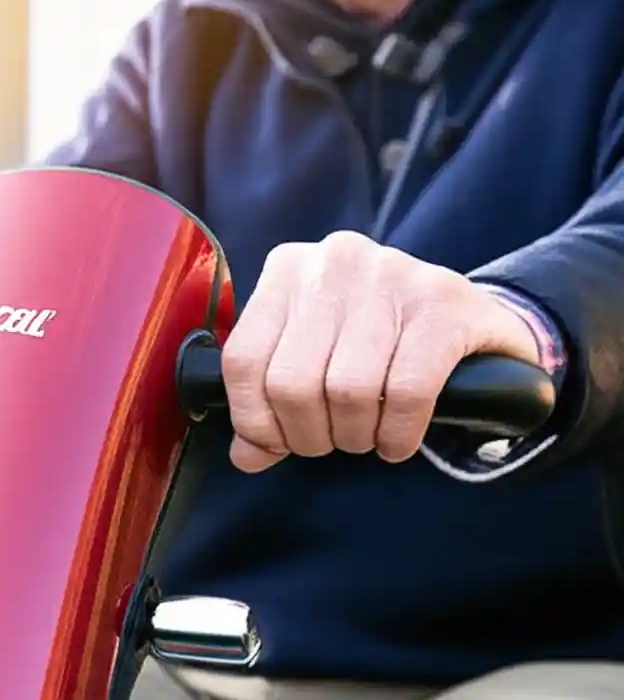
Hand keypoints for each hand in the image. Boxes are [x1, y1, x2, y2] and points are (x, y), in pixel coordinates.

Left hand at [221, 231, 540, 471]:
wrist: (474, 322)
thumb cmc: (376, 344)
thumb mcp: (314, 360)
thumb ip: (270, 403)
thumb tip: (246, 456)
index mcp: (287, 268)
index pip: (243, 360)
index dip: (256, 419)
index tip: (280, 442)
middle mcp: (334, 261)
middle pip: (292, 382)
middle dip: (308, 434)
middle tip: (331, 441)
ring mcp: (392, 274)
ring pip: (347, 390)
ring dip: (354, 436)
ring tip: (366, 437)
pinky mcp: (445, 302)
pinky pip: (405, 392)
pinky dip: (397, 433)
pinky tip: (397, 441)